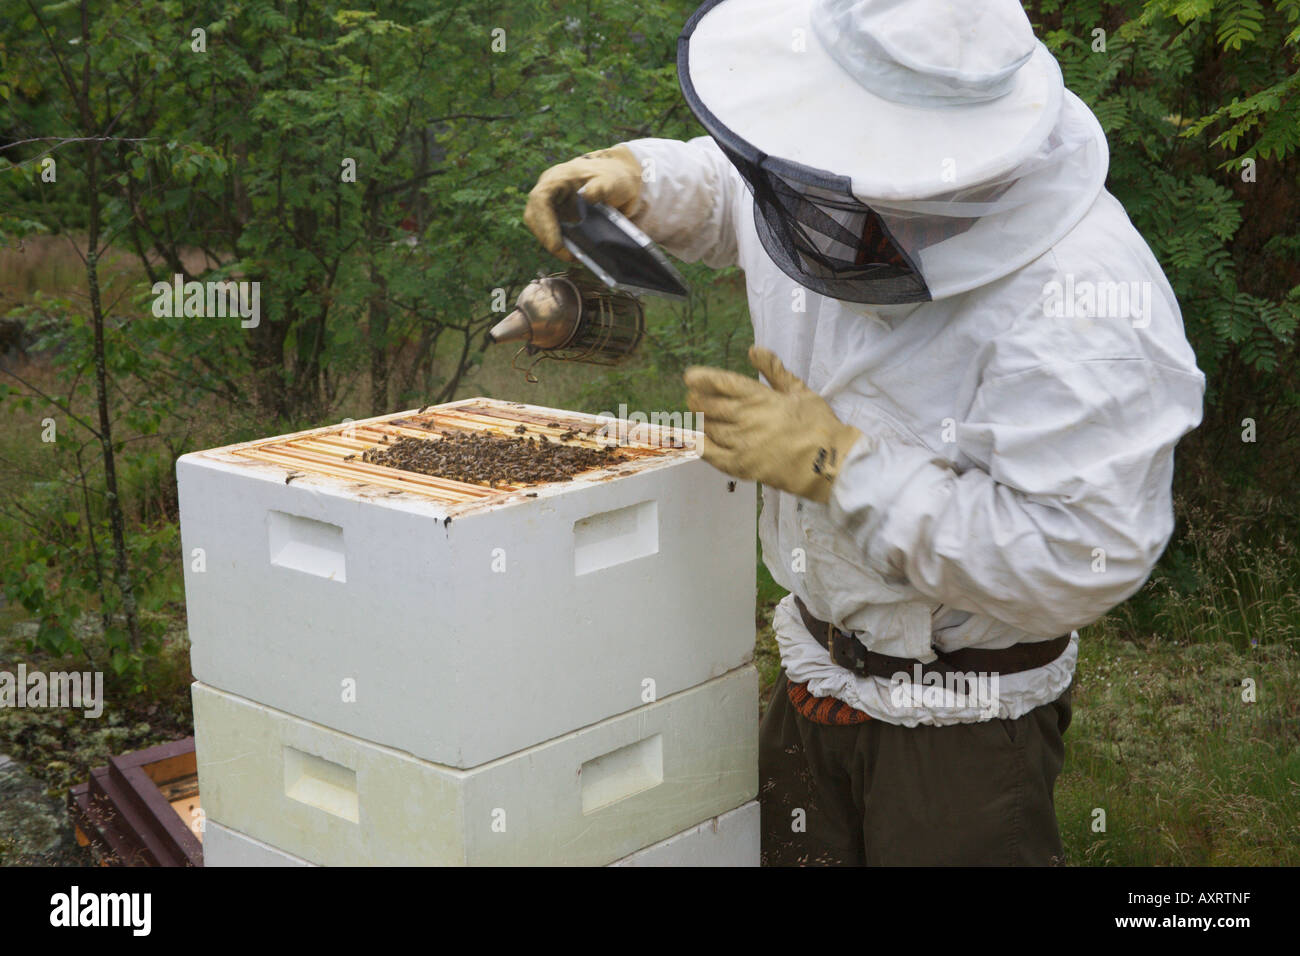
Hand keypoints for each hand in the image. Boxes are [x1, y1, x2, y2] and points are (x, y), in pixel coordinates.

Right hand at [523, 145, 642, 260]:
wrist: (615, 182)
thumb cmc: (613, 179)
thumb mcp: (613, 181)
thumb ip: (601, 187)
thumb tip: (586, 196)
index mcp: (558, 178)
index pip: (540, 199)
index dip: (545, 223)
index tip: (556, 244)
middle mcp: (548, 191)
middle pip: (533, 216)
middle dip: (546, 239)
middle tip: (567, 256)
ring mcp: (550, 205)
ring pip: (538, 227)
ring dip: (551, 244)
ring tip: (572, 256)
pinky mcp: (555, 217)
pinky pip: (548, 233)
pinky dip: (558, 245)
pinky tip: (573, 253)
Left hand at [684, 346, 867, 503]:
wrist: (828, 463)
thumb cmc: (817, 425)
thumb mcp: (799, 391)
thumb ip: (774, 370)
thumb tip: (753, 350)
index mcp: (760, 398)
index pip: (723, 383)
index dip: (703, 378)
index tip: (690, 376)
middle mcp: (746, 419)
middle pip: (709, 405)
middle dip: (697, 399)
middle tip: (694, 398)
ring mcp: (741, 444)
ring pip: (709, 427)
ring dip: (701, 419)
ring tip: (702, 416)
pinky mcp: (740, 466)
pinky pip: (710, 453)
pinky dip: (699, 444)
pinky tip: (695, 438)